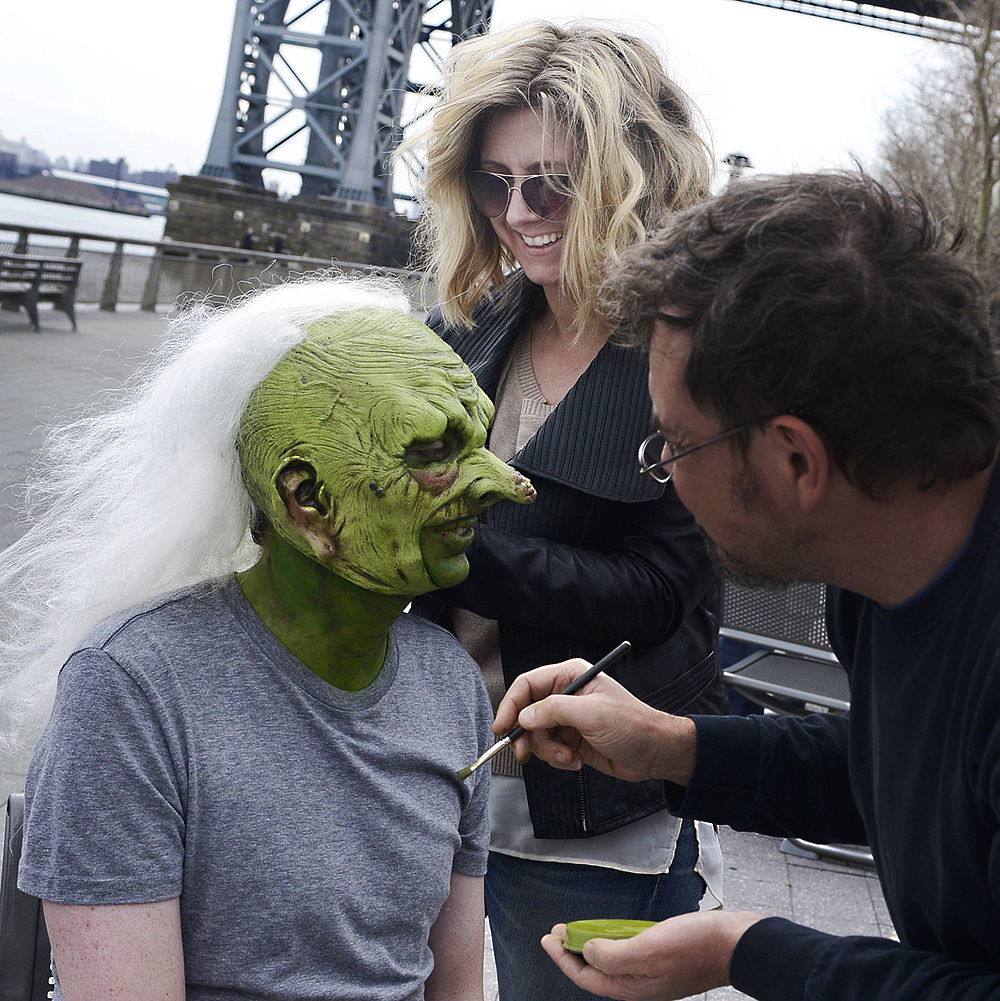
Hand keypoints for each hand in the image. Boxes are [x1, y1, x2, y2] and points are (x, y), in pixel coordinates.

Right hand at [494, 660, 697, 785]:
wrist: (654, 752)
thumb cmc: (632, 725)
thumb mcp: (591, 714)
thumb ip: (554, 711)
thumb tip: (524, 717)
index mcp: (571, 676)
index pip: (528, 685)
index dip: (511, 705)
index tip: (501, 728)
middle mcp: (566, 694)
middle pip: (527, 712)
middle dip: (528, 735)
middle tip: (525, 753)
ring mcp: (568, 718)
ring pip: (536, 735)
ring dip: (548, 751)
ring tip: (569, 757)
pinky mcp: (571, 739)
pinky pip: (549, 749)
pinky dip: (558, 759)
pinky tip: (576, 760)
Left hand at [540, 910, 763, 1000]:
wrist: (733, 944)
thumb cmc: (695, 947)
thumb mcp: (647, 949)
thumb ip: (613, 956)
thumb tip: (588, 952)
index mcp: (632, 987)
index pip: (586, 978)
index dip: (563, 959)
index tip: (548, 938)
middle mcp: (639, 984)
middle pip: (596, 972)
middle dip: (573, 952)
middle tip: (556, 932)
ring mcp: (651, 972)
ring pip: (610, 962)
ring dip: (590, 946)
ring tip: (576, 930)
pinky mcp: (661, 958)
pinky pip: (627, 953)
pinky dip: (611, 942)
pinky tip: (608, 931)